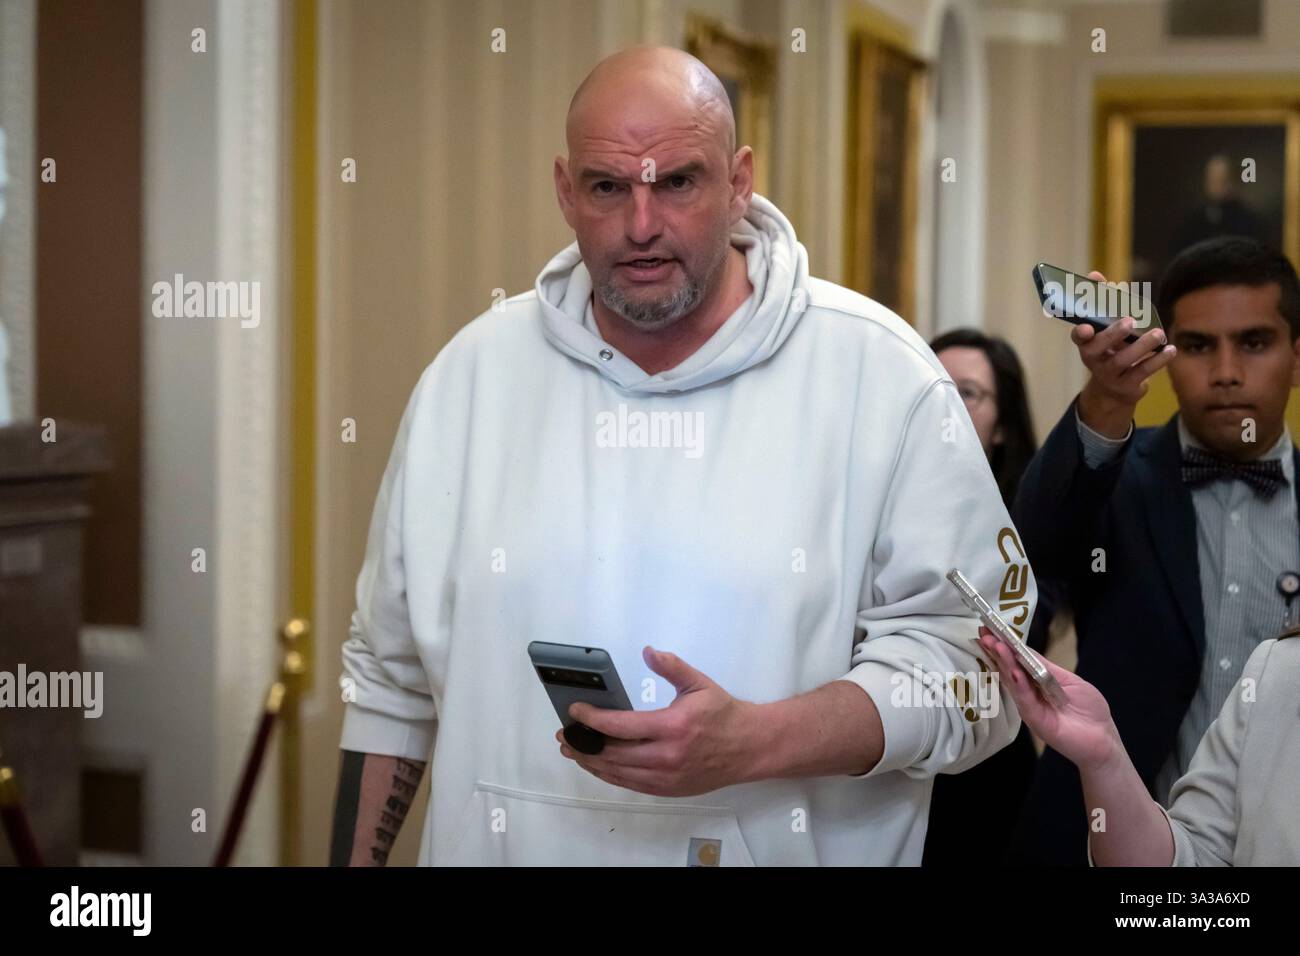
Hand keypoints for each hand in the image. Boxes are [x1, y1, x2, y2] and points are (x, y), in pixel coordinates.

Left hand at [556, 646, 759, 796]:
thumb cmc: (724, 714)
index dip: (592, 719)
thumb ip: (671, 667)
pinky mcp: (668, 789)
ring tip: (573, 751)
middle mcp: (666, 756)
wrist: (750, 747)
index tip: (575, 711)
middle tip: (564, 734)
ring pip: (617, 773)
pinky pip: (630, 784)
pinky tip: (598, 765)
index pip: (620, 726)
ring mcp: (666, 778)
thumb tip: (649, 651)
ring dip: (591, 762)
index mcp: (672, 727)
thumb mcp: (699, 683)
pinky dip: (610, 774)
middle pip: (612, 754)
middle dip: (583, 744)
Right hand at [977, 627, 1121, 770]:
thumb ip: (1046, 668)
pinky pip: (1025, 700)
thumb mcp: (1069, 681)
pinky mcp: (1036, 720)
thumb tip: (1025, 649)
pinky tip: (1013, 671)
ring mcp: (1030, 707)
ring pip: (1014, 682)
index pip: (1018, 661)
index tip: (989, 630)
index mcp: (1037, 682)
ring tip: (996, 646)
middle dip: (997, 651)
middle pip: (1010, 669)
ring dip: (1004, 663)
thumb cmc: (1090, 710)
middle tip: (984, 633)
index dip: (1005, 646)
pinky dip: (1019, 685)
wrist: (1103, 740)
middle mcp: (1029, 693)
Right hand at [1073, 270, 1175, 437]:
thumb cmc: (1111, 349)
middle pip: (1099, 348)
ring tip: (1158, 333)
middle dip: (1113, 334)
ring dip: (1141, 346)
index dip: (1081, 332)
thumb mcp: (1106, 328)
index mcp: (1087, 343)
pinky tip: (1170, 349)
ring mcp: (1109, 375)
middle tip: (1130, 321)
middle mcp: (1094, 360)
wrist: (1114, 388)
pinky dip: (1157, 360)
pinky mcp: (1126, 386)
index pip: (1079, 337)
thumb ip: (1102, 302)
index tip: (1087, 326)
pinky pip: (1141, 373)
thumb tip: (1094, 275)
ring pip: (1122, 361)